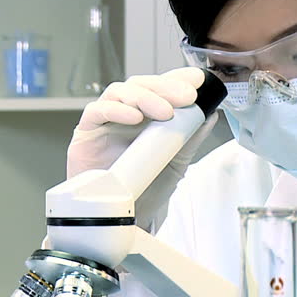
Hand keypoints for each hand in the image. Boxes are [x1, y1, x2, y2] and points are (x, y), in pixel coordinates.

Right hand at [66, 67, 217, 231]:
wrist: (125, 217)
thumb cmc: (146, 188)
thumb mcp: (177, 162)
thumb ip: (191, 138)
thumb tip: (211, 114)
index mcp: (148, 116)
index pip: (160, 87)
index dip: (177, 79)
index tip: (197, 81)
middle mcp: (127, 114)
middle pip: (141, 85)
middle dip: (165, 87)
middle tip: (186, 96)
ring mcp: (106, 121)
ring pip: (120, 92)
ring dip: (145, 97)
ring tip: (165, 111)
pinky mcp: (86, 133)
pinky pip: (96, 111)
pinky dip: (116, 109)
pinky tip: (134, 117)